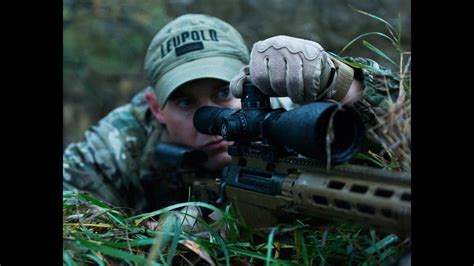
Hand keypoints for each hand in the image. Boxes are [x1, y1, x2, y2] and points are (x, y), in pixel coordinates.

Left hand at [230, 35, 354, 103]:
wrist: (313, 60)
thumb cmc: (282, 70)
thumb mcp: (261, 72)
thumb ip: (243, 80)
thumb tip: (238, 92)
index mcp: (260, 49)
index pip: (258, 77)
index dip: (266, 88)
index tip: (273, 88)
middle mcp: (277, 44)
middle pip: (276, 81)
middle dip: (282, 92)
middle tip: (287, 91)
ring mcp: (295, 48)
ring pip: (292, 82)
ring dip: (297, 95)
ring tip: (298, 95)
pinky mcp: (313, 55)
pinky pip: (308, 81)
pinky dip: (308, 92)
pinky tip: (308, 92)